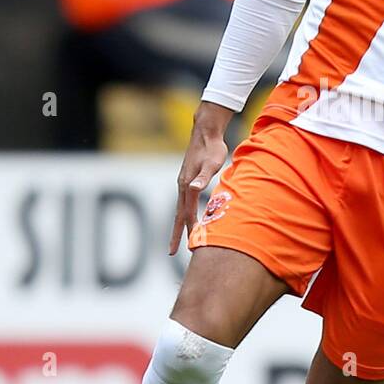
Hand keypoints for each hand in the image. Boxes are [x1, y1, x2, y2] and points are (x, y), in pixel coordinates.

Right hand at [168, 102, 232, 254]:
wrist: (206, 132)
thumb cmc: (212, 148)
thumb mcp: (212, 163)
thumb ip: (204, 176)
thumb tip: (194, 189)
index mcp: (187, 185)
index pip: (186, 213)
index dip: (188, 230)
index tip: (189, 245)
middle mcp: (182, 186)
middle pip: (178, 215)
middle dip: (175, 234)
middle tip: (171, 252)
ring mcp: (183, 183)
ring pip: (180, 209)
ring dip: (179, 226)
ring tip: (179, 240)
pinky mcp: (187, 179)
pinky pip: (184, 202)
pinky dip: (183, 213)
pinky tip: (188, 217)